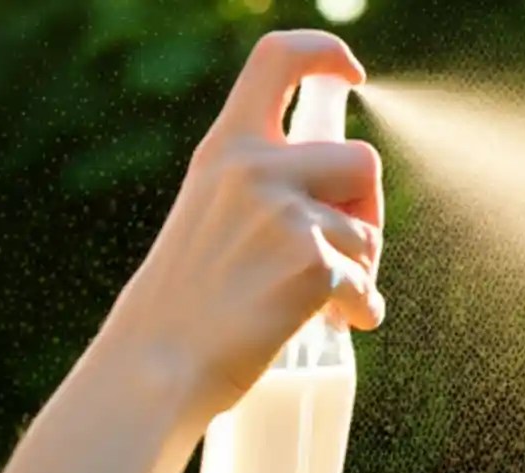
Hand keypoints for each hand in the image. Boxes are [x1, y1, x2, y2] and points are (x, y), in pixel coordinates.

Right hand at [99, 30, 384, 413]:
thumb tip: (348, 189)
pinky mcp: (312, 266)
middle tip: (349, 252)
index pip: (278, 60)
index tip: (351, 71)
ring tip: (323, 302)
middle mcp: (254, 169)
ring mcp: (284, 216)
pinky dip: (361, 310)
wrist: (157, 367)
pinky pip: (367, 284)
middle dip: (367, 210)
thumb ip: (263, 186)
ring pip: (367, 231)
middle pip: (362, 159)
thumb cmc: (186, 303)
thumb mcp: (209, 214)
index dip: (325, 53)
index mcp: (226, 148)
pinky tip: (341, 325)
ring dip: (360, 270)